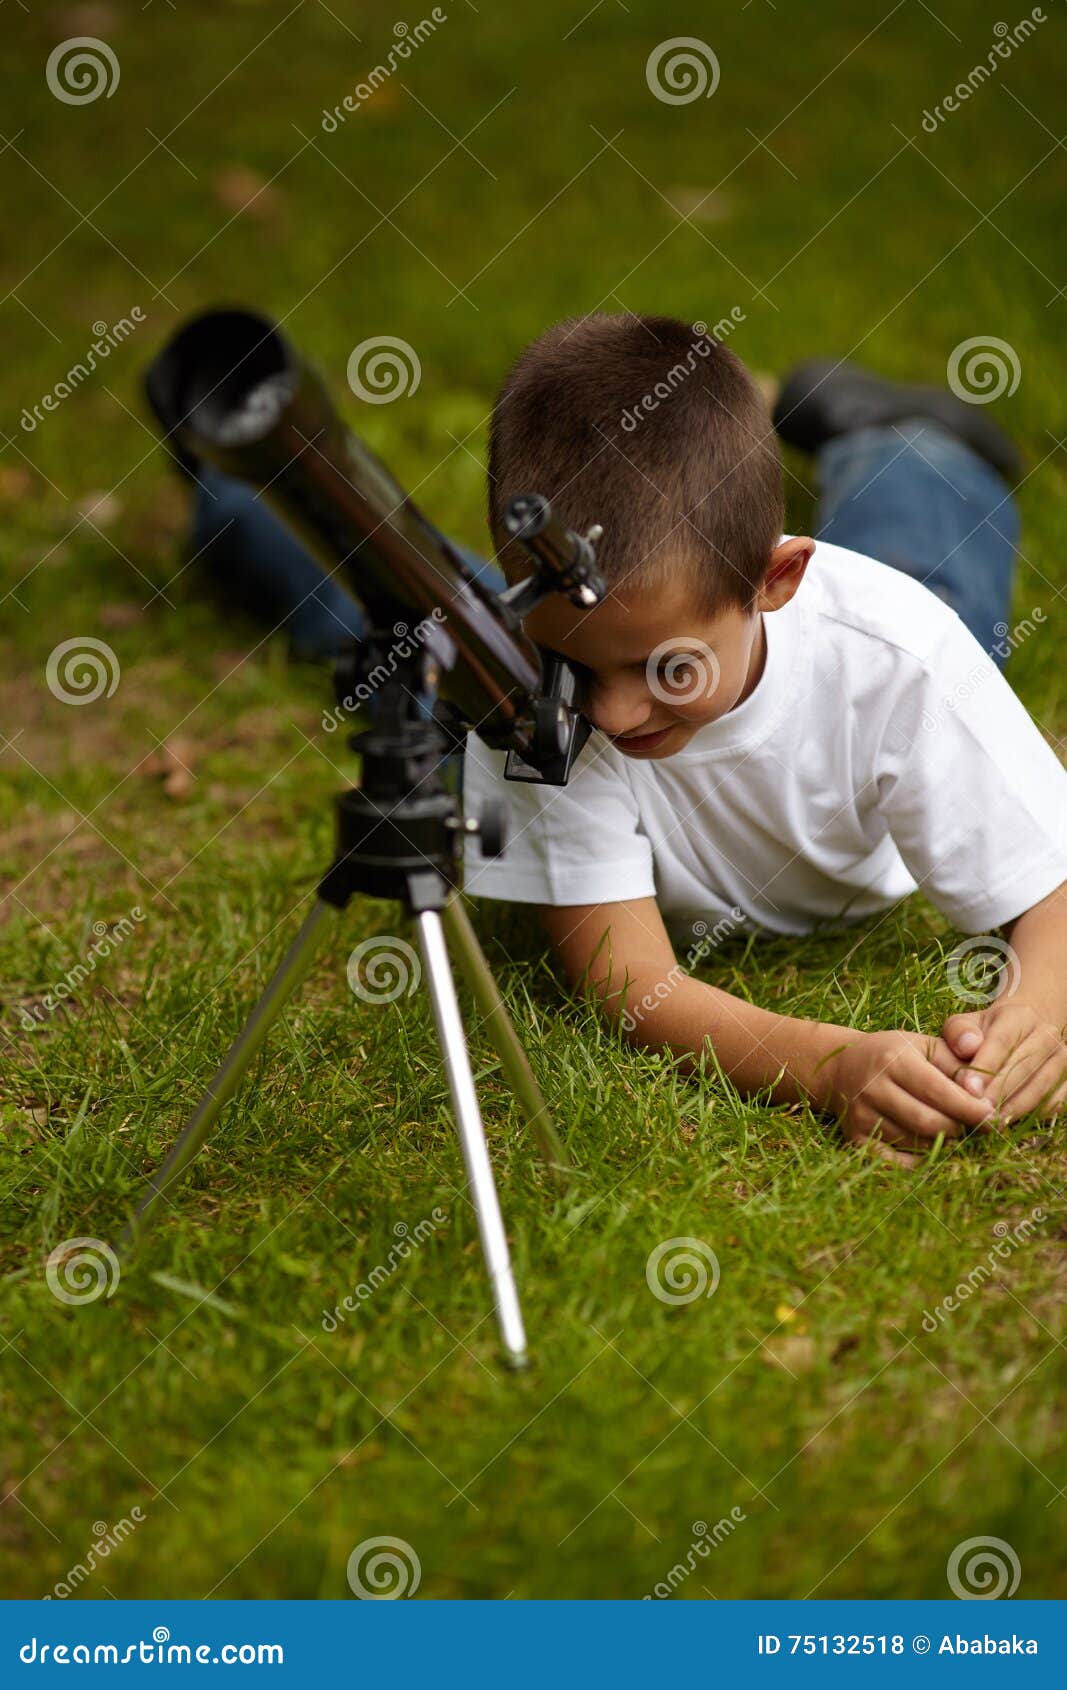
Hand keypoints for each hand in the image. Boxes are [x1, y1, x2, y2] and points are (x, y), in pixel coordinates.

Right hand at [820, 1029, 995, 1167]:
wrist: (842, 1067)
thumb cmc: (895, 1054)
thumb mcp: (925, 1046)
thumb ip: (958, 1064)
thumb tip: (983, 1094)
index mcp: (894, 1060)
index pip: (939, 1092)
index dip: (970, 1108)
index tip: (992, 1116)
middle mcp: (874, 1088)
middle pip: (928, 1123)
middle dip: (958, 1128)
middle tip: (974, 1126)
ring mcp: (862, 1116)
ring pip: (915, 1143)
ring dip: (942, 1143)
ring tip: (952, 1131)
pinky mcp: (855, 1139)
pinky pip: (896, 1162)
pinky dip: (920, 1159)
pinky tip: (931, 1146)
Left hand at [942, 1003, 1066, 1122]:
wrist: (1022, 1033)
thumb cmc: (984, 1034)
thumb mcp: (965, 1025)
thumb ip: (959, 1032)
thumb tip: (968, 1047)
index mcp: (1018, 1016)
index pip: (1002, 1041)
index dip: (985, 1066)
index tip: (968, 1089)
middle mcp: (1046, 1033)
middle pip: (1024, 1065)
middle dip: (1000, 1091)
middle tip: (978, 1112)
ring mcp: (1062, 1056)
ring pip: (1041, 1085)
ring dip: (1017, 1107)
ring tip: (992, 1121)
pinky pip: (1056, 1100)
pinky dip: (1034, 1112)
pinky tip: (1011, 1121)